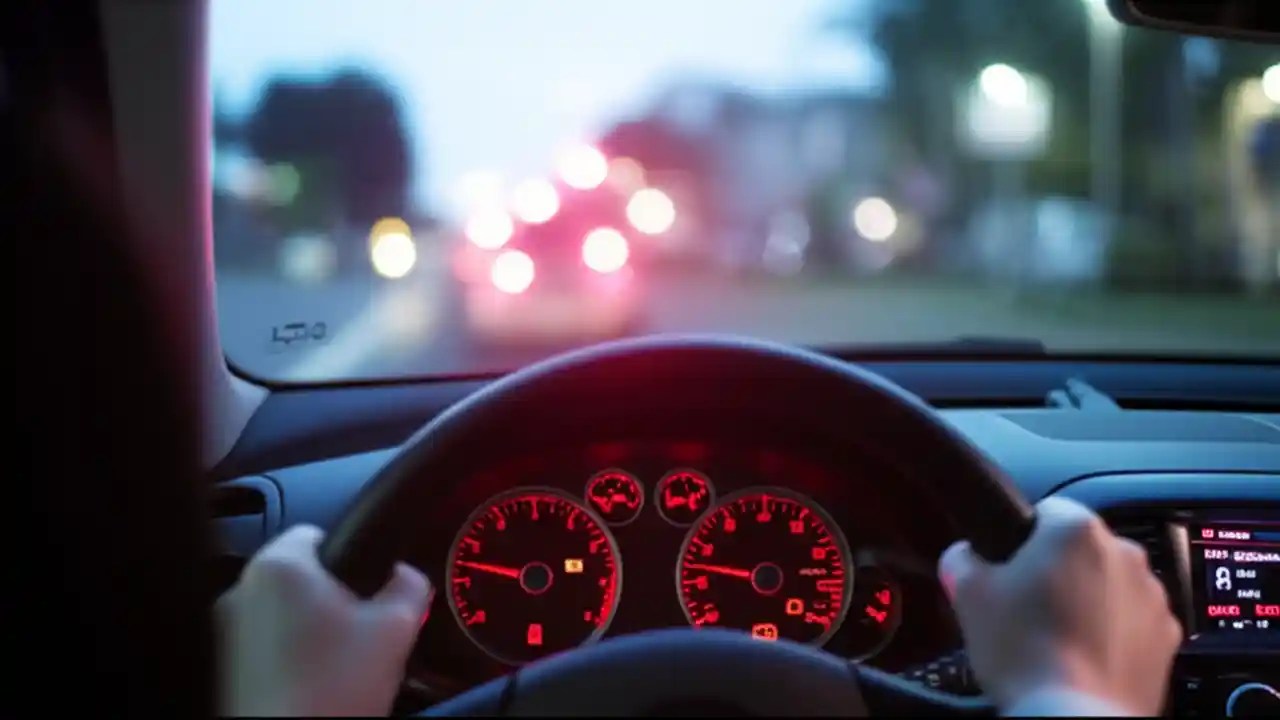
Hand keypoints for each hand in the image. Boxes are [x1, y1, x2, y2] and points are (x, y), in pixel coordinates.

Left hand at [217, 525, 432, 716]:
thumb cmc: (330, 692)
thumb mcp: (395, 629)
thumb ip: (410, 585)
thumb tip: (409, 576)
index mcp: (281, 566)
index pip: (317, 531)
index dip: (350, 558)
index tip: (365, 589)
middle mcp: (242, 589)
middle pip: (298, 574)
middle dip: (329, 597)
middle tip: (357, 632)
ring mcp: (224, 628)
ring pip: (279, 610)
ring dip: (304, 626)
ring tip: (333, 662)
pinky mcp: (220, 662)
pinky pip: (260, 641)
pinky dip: (283, 652)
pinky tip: (309, 680)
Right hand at [939, 497, 1181, 715]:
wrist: (1073, 716)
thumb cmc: (1026, 653)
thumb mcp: (968, 595)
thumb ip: (961, 558)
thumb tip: (965, 555)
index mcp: (1076, 528)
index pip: (1045, 510)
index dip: (1020, 540)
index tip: (1008, 570)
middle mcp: (1124, 553)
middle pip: (1080, 548)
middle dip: (1057, 570)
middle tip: (1026, 607)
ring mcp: (1153, 597)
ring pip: (1109, 584)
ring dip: (1088, 600)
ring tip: (1056, 637)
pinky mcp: (1168, 636)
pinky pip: (1133, 621)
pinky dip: (1113, 632)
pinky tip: (1083, 656)